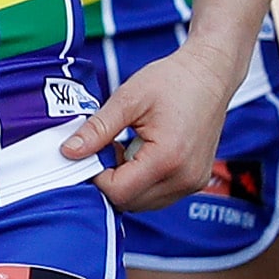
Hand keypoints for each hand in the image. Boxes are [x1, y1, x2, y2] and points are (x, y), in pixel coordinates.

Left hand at [65, 50, 237, 210]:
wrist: (209, 75)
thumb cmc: (172, 81)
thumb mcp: (127, 100)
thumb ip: (97, 129)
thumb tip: (69, 151)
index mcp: (168, 159)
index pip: (118, 191)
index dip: (96, 175)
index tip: (90, 151)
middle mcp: (185, 178)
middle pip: (130, 202)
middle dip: (109, 179)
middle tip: (106, 148)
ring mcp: (193, 182)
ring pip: (144, 202)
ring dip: (125, 182)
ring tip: (124, 147)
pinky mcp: (195, 180)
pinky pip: (159, 195)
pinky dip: (142, 181)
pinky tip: (139, 154)